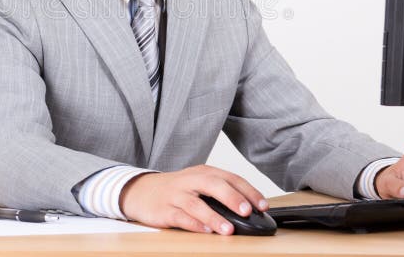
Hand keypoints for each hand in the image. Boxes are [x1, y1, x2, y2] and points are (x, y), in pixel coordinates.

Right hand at [119, 165, 268, 234]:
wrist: (141, 190)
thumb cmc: (177, 189)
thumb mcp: (199, 184)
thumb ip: (220, 193)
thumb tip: (249, 210)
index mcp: (204, 172)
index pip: (230, 178)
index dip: (248, 191)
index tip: (263, 205)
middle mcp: (191, 180)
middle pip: (213, 185)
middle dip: (232, 198)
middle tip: (247, 211)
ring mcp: (176, 195)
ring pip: (196, 204)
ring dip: (214, 217)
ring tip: (228, 229)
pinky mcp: (164, 210)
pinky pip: (180, 217)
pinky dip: (193, 224)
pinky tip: (205, 231)